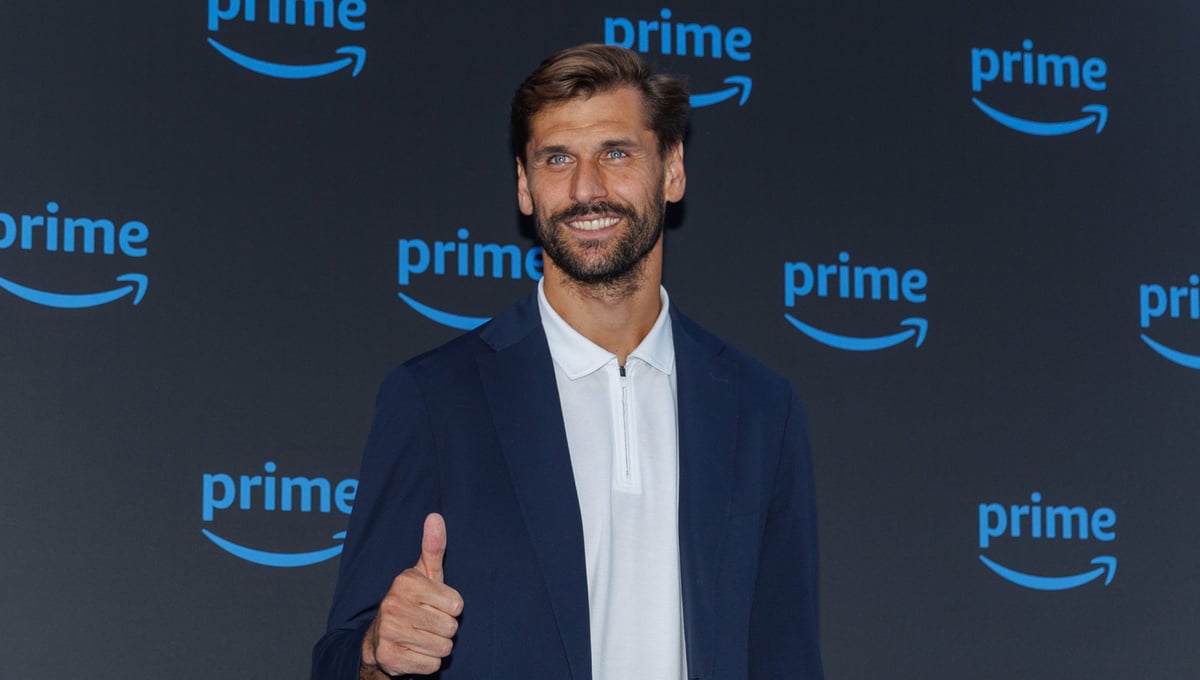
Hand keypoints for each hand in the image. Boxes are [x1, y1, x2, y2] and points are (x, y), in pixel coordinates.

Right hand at [361, 513, 463, 677]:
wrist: (380, 638)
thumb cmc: (413, 601)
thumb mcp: (425, 574)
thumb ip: (433, 546)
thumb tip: (435, 516)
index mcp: (405, 582)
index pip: (456, 604)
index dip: (451, 608)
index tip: (436, 605)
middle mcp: (393, 605)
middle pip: (451, 627)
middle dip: (445, 629)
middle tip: (429, 623)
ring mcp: (389, 632)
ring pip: (442, 647)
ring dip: (438, 646)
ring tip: (422, 637)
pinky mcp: (390, 658)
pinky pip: (431, 665)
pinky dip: (428, 662)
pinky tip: (415, 651)